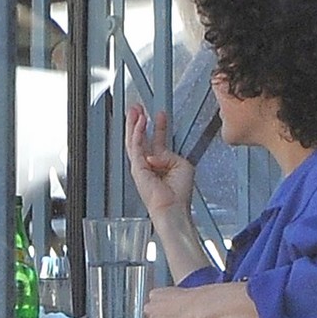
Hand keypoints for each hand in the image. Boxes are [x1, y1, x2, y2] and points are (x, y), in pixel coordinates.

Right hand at [125, 103, 194, 223]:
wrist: (173, 209)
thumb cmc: (179, 194)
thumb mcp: (182, 165)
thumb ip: (171, 154)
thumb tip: (155, 153)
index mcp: (161, 164)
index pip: (158, 141)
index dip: (159, 126)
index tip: (160, 115)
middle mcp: (150, 165)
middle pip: (141, 139)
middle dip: (140, 122)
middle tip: (138, 108)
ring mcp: (141, 167)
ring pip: (134, 140)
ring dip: (134, 124)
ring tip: (135, 110)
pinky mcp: (137, 168)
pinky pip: (136, 146)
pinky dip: (138, 132)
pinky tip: (140, 121)